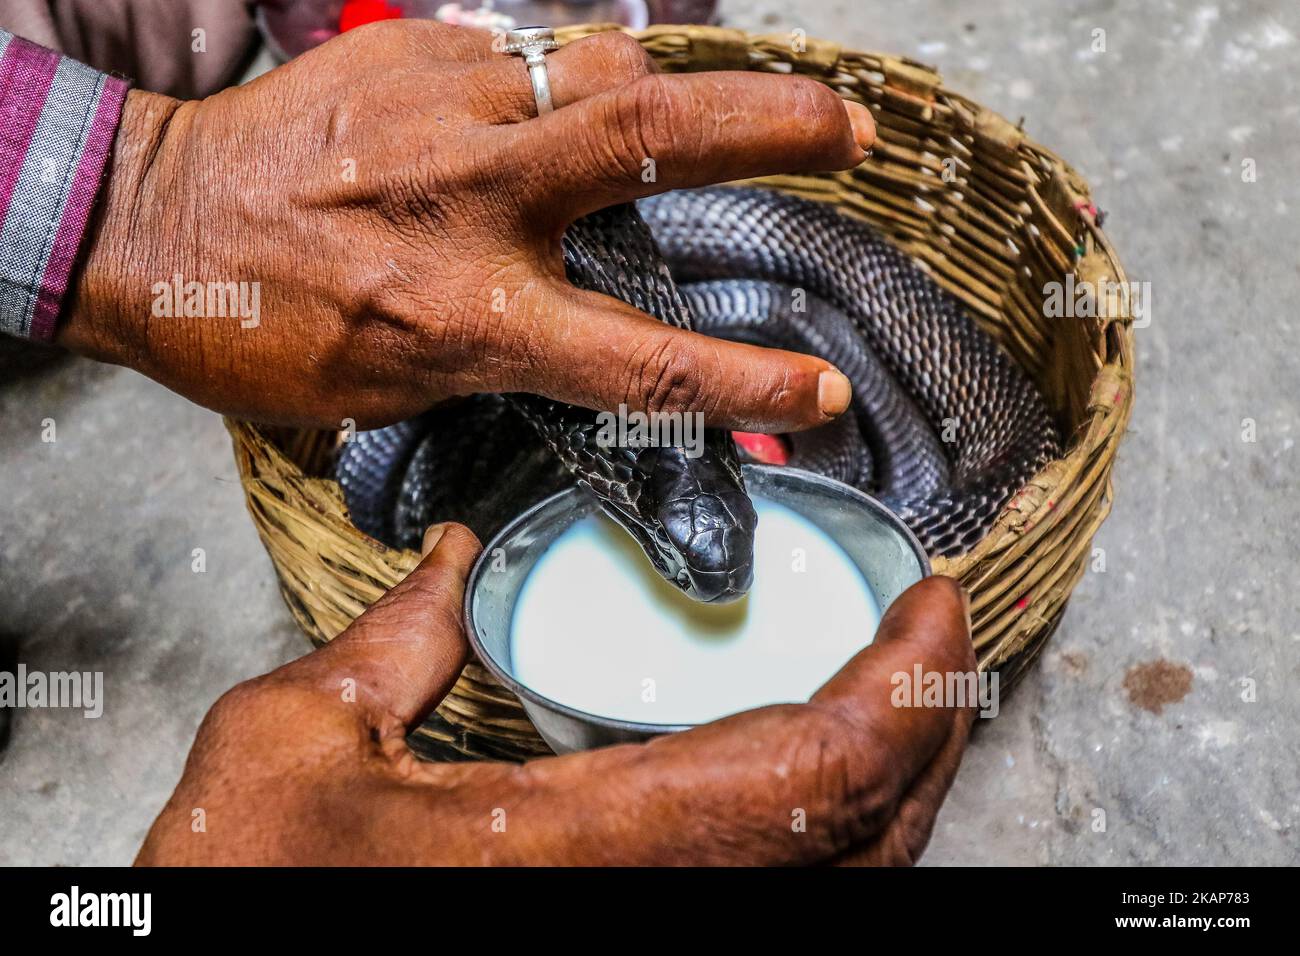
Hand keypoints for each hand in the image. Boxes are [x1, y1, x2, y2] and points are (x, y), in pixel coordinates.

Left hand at [62, 21, 873, 431]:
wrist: (147, 225)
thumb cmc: (266, 329)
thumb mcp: (398, 380)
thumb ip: (512, 346)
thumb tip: (605, 328)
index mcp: (463, 318)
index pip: (640, 360)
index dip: (747, 381)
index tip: (824, 385)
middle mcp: (465, 203)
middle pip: (650, 139)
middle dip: (773, 125)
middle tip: (849, 130)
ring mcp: (438, 110)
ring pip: (602, 68)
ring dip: (670, 89)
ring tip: (698, 113)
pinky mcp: (409, 48)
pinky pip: (528, 52)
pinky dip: (566, 81)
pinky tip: (550, 111)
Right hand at [136, 522, 975, 865]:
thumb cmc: (254, 894)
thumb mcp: (296, 744)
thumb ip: (394, 638)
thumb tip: (445, 559)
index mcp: (583, 851)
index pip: (810, 776)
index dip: (904, 685)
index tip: (933, 600)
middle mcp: (646, 910)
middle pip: (866, 840)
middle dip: (927, 724)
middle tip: (931, 629)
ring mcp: (648, 932)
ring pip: (846, 883)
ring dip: (896, 778)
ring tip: (892, 685)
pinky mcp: (625, 929)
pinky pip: (786, 897)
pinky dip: (834, 827)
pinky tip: (808, 770)